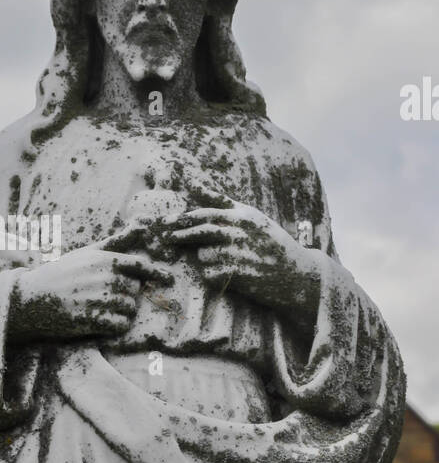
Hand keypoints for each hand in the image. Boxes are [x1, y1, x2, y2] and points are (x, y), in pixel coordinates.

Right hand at [8, 243, 171, 342]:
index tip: (168, 279)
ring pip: (130, 309)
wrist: (31, 299)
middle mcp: (104, 277)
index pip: (140, 265)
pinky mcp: (93, 320)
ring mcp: (99, 299)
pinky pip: (120, 325)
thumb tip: (144, 223)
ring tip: (101, 308)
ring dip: (121, 311)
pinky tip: (101, 321)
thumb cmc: (63, 273)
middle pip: (135, 290)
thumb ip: (119, 241)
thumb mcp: (89, 253)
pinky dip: (115, 326)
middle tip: (105, 295)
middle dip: (126, 294)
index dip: (155, 273)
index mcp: (104, 259)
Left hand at [167, 203, 321, 329]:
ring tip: (220, 262)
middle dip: (180, 234)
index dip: (183, 218)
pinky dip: (210, 277)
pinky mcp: (239, 275)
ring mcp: (240, 253)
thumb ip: (223, 202)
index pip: (205, 213)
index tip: (167, 222)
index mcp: (243, 216)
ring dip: (204, 259)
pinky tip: (223, 277)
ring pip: (203, 255)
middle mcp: (240, 232)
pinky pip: (210, 275)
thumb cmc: (270, 243)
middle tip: (166, 238)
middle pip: (200, 231)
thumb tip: (195, 185)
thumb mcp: (251, 217)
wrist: (297, 274)